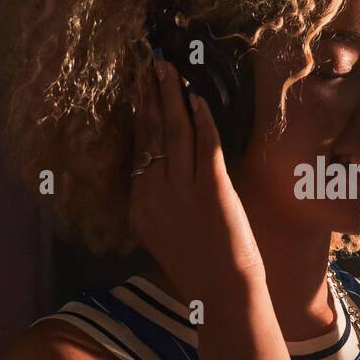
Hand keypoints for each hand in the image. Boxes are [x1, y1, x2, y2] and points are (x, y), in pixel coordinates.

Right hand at [129, 57, 265, 303]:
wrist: (222, 293)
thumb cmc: (201, 270)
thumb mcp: (166, 237)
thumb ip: (161, 206)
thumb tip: (163, 178)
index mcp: (139, 206)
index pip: (137, 150)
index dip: (137, 117)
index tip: (137, 91)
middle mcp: (154, 193)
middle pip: (148, 133)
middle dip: (148, 96)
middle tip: (148, 66)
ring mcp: (181, 189)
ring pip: (172, 131)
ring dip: (170, 96)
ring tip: (168, 70)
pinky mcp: (212, 188)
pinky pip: (204, 143)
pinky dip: (201, 117)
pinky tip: (198, 98)